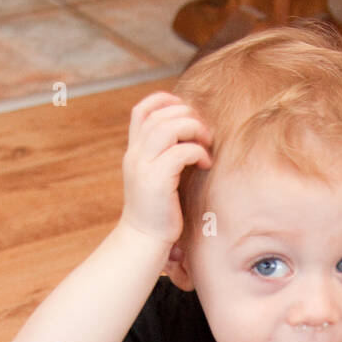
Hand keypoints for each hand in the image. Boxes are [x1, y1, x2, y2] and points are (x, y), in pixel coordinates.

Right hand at [119, 91, 212, 245]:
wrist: (144, 240)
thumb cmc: (158, 211)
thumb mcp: (155, 177)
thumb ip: (163, 155)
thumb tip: (189, 133)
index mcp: (134, 152)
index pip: (141, 111)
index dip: (164, 101)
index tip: (186, 111)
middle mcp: (135, 155)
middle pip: (160, 115)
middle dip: (188, 116)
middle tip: (204, 133)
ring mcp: (144, 167)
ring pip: (169, 127)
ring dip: (194, 129)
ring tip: (206, 144)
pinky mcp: (157, 181)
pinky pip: (181, 152)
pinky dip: (198, 152)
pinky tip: (205, 164)